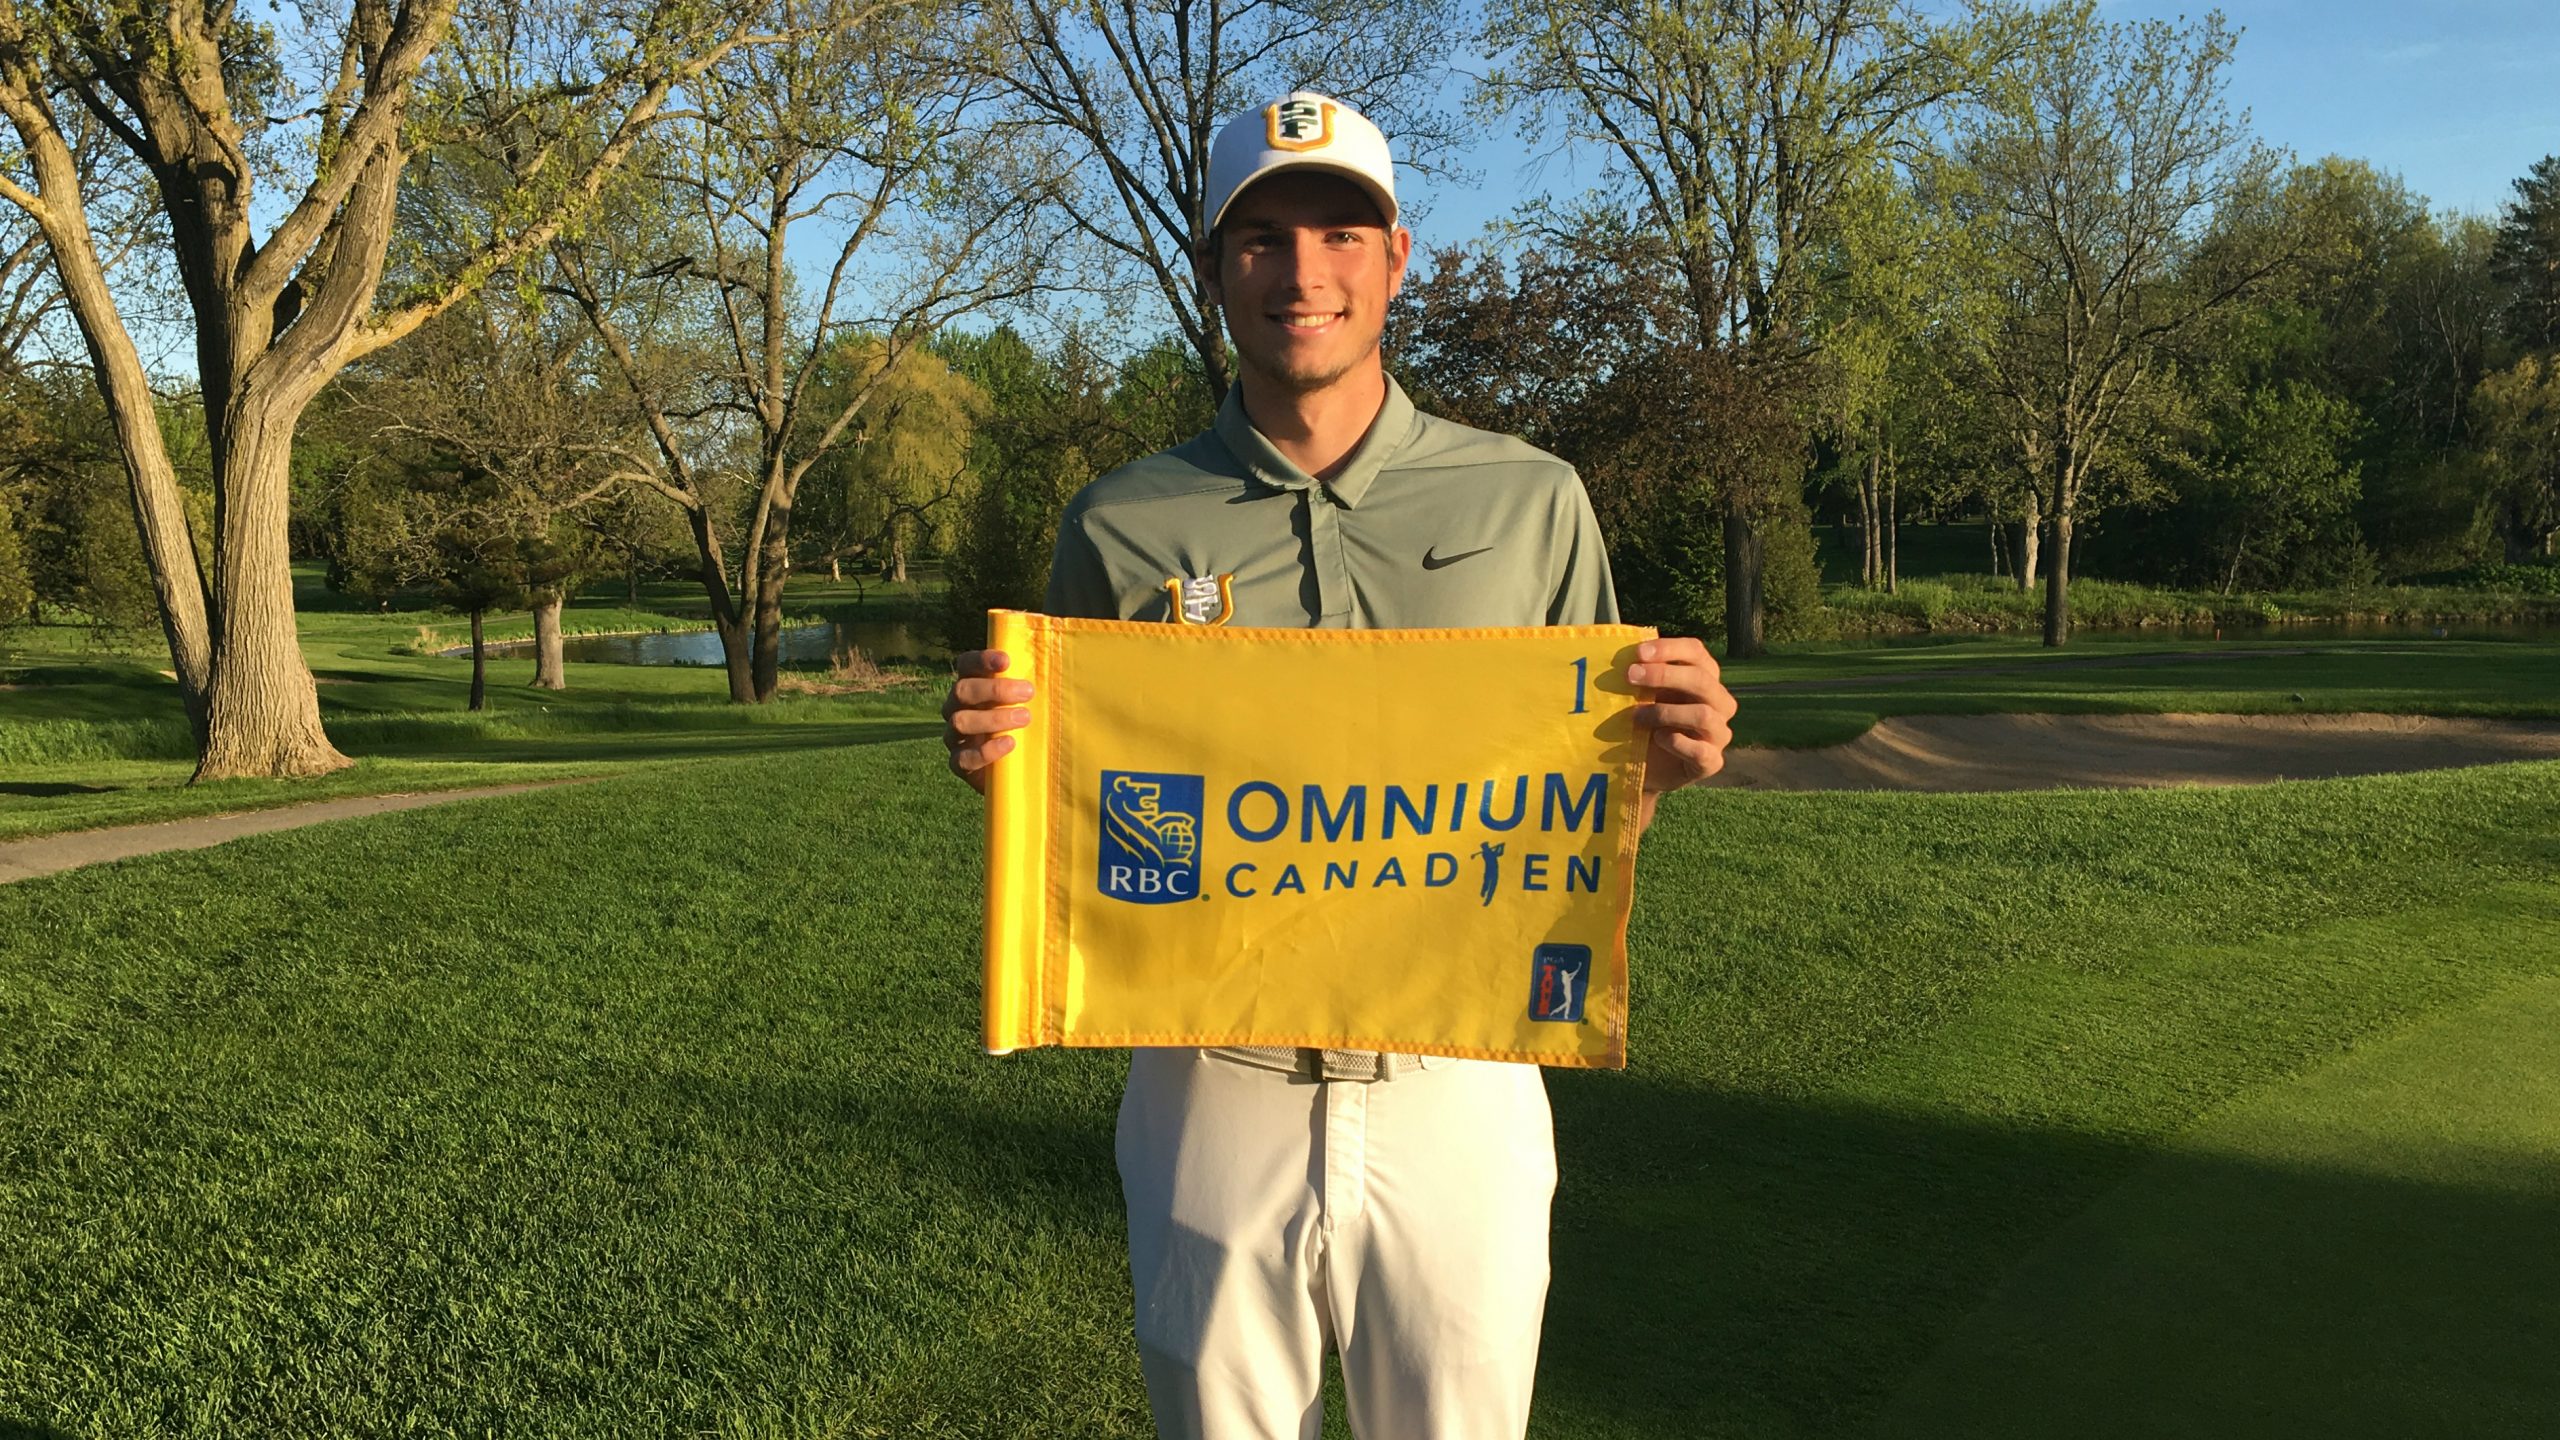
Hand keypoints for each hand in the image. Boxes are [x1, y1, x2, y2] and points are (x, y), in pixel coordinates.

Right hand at [942, 649, 1033, 793]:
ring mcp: (955, 736)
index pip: (966, 665)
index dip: (982, 659)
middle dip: (995, 689)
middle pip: (962, 691)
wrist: (1023, 772)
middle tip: (1027, 693)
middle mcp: (957, 708)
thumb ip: (1034, 685)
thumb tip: (1065, 658)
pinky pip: (963, 758)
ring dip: (993, 718)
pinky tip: (1009, 744)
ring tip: (1024, 718)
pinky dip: (986, 751)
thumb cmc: (1029, 726)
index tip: (1007, 661)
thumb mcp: (1034, 703)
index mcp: (972, 686)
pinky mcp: (960, 764)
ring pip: (960, 721)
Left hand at [1630, 636, 1735, 792]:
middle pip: (1702, 680)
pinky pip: (1701, 751)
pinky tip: (1658, 739)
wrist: (1646, 767)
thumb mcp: (1644, 694)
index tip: (1638, 652)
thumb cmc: (1647, 722)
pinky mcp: (1712, 762)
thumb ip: (1641, 674)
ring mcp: (1719, 734)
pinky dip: (1677, 743)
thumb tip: (1619, 652)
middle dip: (1664, 675)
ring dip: (1665, 712)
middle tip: (1630, 676)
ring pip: (1704, 715)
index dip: (1669, 649)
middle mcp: (1719, 703)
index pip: (1696, 652)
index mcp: (1705, 678)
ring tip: (1636, 715)